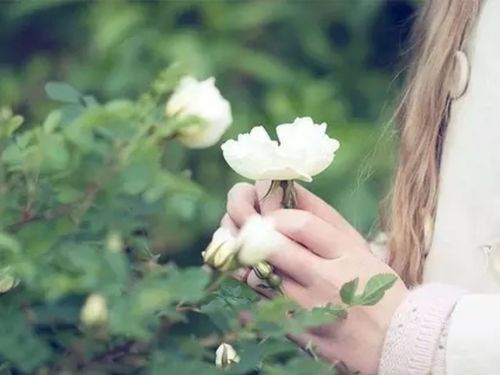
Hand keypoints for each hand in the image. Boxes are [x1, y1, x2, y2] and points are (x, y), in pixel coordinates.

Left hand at [223, 182, 407, 373]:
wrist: (395, 341)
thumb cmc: (375, 286)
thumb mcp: (358, 247)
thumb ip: (324, 218)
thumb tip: (288, 188)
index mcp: (346, 253)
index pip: (299, 223)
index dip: (275, 210)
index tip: (268, 206)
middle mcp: (325, 279)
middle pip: (270, 245)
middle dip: (247, 223)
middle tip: (241, 212)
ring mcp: (307, 308)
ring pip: (255, 274)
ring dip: (241, 253)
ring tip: (238, 239)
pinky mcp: (294, 329)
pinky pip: (256, 301)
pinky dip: (246, 281)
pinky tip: (246, 268)